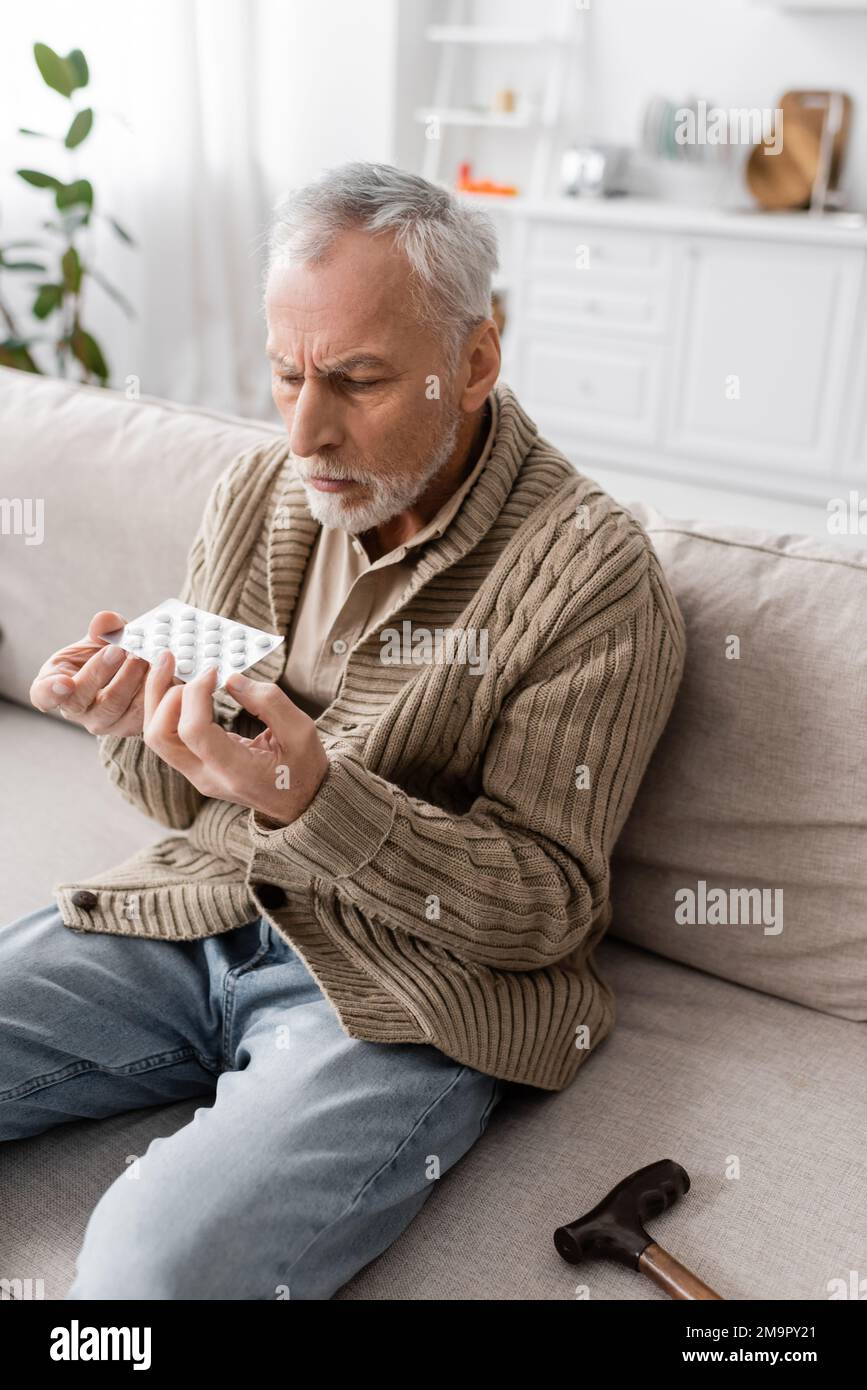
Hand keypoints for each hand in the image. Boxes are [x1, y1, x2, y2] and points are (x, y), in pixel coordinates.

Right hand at [29, 610, 175, 735]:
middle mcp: (75, 710)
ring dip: (130, 678)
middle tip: (119, 649)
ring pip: (114, 706)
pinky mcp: (129, 727)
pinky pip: (139, 713)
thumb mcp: (97, 638)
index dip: (51, 690)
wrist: (126, 673)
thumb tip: (107, 620)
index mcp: (54, 687)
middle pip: (83, 698)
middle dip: (102, 671)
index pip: (43, 694)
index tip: (64, 682)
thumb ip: (101, 629)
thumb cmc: (102, 655)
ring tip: (143, 655)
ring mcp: (102, 722)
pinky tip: (159, 671)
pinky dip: (149, 690)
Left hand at [141, 652, 328, 825]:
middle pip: (160, 735)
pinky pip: (168, 737)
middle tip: (174, 659)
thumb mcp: (301, 731)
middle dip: (161, 692)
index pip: (193, 730)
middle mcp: (207, 776)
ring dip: (158, 699)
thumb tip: (231, 679)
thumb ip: (268, 701)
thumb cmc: (304, 769)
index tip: (214, 670)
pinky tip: (180, 684)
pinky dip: (167, 708)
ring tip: (170, 667)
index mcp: (235, 771)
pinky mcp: (195, 767)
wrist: (301, 804)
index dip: (195, 693)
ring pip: (156, 736)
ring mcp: (197, 774)